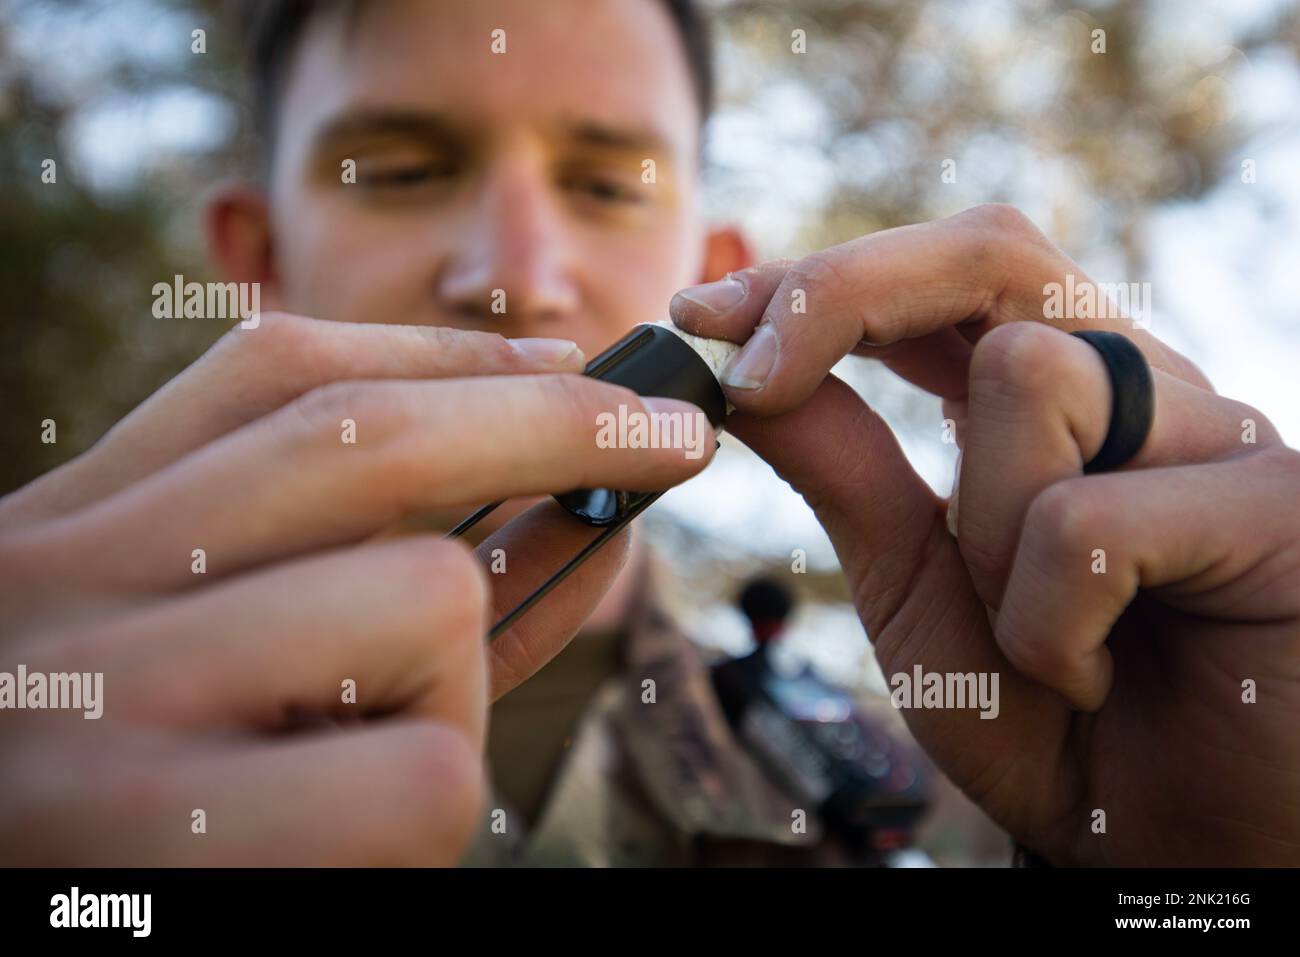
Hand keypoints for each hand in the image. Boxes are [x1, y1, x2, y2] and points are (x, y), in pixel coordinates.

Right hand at [0, 313, 712, 863]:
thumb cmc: (143, 818)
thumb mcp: (211, 668)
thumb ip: (365, 583)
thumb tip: (586, 517)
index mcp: (59, 537)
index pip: (272, 378)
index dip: (444, 356)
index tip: (566, 360)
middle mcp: (56, 590)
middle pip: (365, 435)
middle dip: (556, 423)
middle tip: (677, 436)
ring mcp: (106, 703)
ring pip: (426, 595)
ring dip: (460, 681)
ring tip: (376, 754)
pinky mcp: (166, 831)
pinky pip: (428, 765)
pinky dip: (443, 788)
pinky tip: (366, 832)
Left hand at [671, 204, 1299, 865]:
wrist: (1158, 846)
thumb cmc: (1047, 721)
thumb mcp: (912, 584)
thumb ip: (845, 466)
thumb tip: (742, 367)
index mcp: (1063, 400)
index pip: (943, 273)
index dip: (820, 278)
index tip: (701, 318)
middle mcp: (1144, 391)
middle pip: (992, 250)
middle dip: (847, 296)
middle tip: (754, 374)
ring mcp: (1220, 436)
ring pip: (1031, 381)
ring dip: (981, 536)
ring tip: (1039, 639)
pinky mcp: (1280, 505)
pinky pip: (1088, 519)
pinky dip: (1049, 624)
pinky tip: (1096, 676)